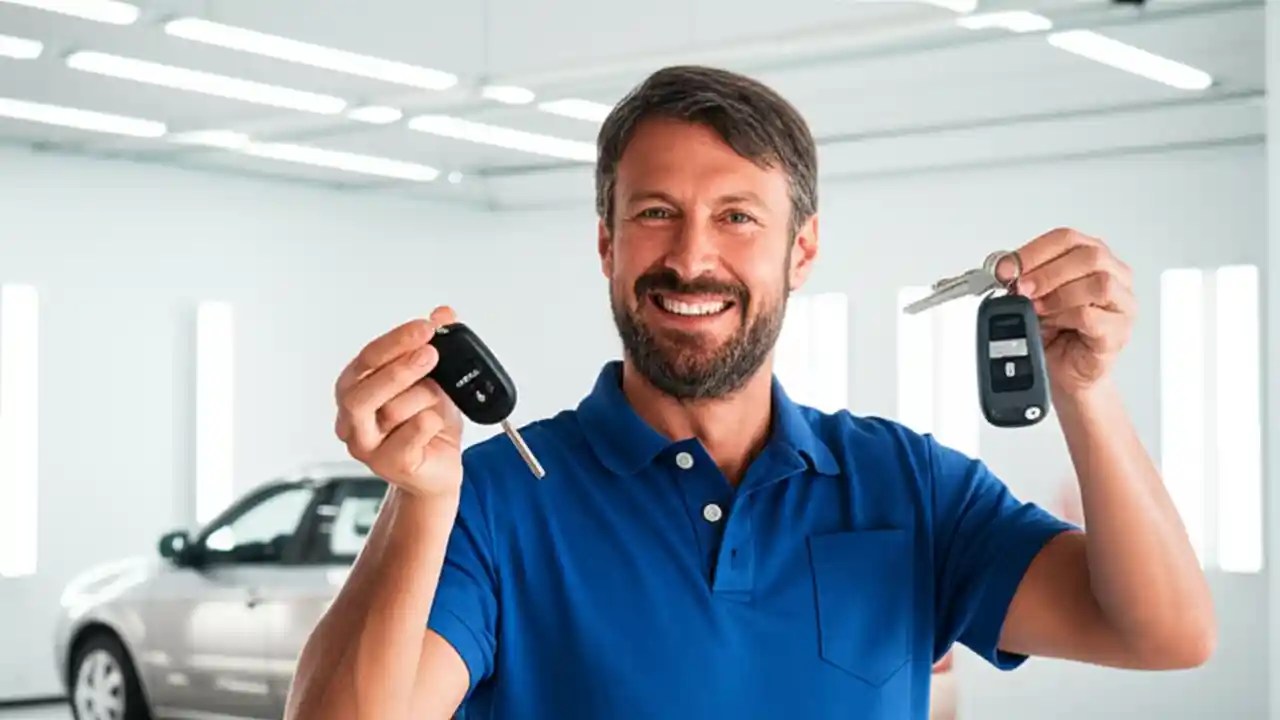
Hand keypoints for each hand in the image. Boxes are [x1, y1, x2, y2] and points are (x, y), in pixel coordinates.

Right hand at [334, 306, 464, 498]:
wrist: (438, 470)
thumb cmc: (427, 427)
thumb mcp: (435, 379)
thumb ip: (433, 347)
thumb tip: (443, 314)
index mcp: (355, 390)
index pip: (366, 360)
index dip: (395, 341)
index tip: (425, 327)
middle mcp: (353, 420)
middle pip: (361, 391)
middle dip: (399, 368)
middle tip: (431, 353)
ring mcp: (367, 447)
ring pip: (390, 411)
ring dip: (424, 397)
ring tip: (438, 398)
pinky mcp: (390, 466)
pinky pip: (410, 436)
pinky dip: (429, 423)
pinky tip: (434, 424)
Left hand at [999, 228, 1135, 395]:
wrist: (1062, 372)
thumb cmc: (1053, 332)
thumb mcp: (1031, 298)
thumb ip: (1023, 280)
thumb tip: (1005, 271)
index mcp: (1091, 258)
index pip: (1067, 239)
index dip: (1033, 251)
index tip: (1006, 268)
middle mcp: (1113, 275)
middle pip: (1089, 256)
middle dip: (1047, 272)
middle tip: (1021, 288)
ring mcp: (1121, 304)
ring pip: (1099, 283)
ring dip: (1059, 295)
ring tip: (1037, 309)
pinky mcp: (1118, 333)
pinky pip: (1093, 317)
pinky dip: (1066, 318)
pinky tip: (1052, 323)